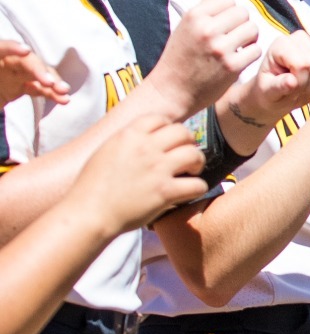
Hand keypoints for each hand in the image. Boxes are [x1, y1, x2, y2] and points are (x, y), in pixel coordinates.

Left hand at [0, 41, 66, 107]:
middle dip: (40, 70)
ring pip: (39, 75)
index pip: (2, 48)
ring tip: (64, 91)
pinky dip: (52, 94)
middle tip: (50, 82)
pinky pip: (41, 88)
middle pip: (27, 62)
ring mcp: (18, 73)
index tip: (26, 51)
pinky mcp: (24, 85)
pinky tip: (63, 99)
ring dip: (53, 83)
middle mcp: (8, 61)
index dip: (13, 48)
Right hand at [72, 111, 205, 232]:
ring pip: (194, 154)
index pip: (160, 119)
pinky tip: (189, 191)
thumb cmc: (91, 187)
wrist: (87, 214)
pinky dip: (198, 188)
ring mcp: (157, 169)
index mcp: (128, 135)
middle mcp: (145, 148)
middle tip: (184, 156)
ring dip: (197, 162)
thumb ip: (127, 141)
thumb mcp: (105, 152)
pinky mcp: (165, 191)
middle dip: (187, 142)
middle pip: (183, 132)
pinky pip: (197, 184)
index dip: (168, 129)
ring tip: (190, 172)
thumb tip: (145, 136)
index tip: (168, 141)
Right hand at [149, 0, 259, 117]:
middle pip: (243, 13)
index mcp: (194, 16)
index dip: (229, 12)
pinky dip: (250, 54)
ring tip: (236, 46)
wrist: (171, 90)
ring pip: (252, 29)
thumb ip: (208, 2)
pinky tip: (238, 59)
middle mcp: (207, 29)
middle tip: (230, 37)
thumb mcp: (187, 25)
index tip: (221, 24)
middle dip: (240, 24)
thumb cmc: (179, 55)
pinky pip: (255, 49)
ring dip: (248, 38)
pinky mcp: (232, 66)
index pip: (228, 0)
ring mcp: (220, 48)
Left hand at [220, 32, 309, 131]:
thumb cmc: (268, 91)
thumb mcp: (267, 92)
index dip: (301, 82)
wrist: (277, 92)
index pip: (303, 63)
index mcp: (282, 44)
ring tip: (307, 88)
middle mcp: (301, 38)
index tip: (291, 90)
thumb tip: (292, 82)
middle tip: (299, 90)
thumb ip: (277, 87)